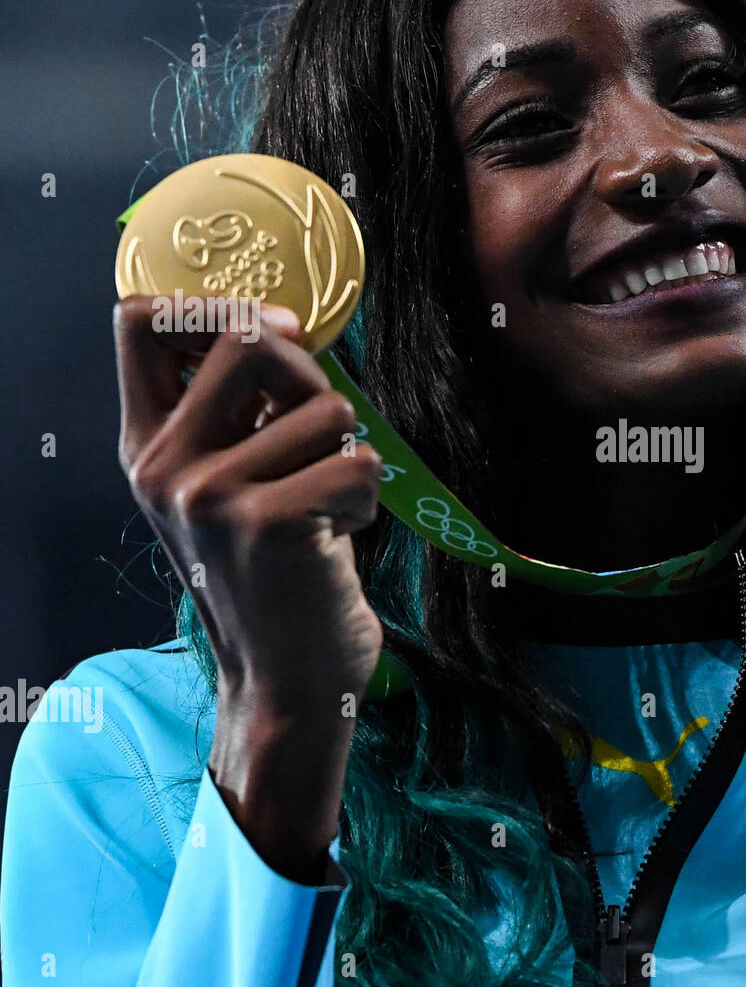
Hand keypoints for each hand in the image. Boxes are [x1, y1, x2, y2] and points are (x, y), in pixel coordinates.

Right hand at [114, 295, 383, 879]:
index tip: (277, 337)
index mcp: (147, 447)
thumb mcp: (231, 487)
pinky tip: (338, 542)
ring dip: (349, 458)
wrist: (286, 680)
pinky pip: (359, 465)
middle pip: (250, 338)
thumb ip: (239, 413)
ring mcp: (209, 495)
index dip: (217, 306)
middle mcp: (164, 466)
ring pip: (328, 409)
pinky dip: (367, 500)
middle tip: (323, 438)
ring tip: (325, 512)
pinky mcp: (267, 524)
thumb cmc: (277, 574)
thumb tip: (284, 326)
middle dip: (314, 379)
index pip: (139, 321)